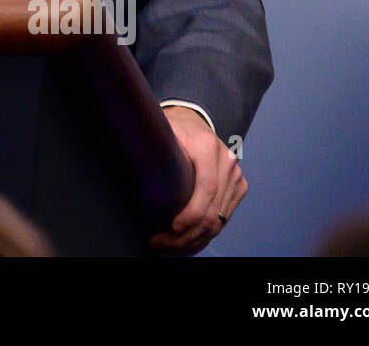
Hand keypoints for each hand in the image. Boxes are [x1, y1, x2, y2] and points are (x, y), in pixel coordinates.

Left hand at [150, 105, 246, 255]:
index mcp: (207, 146)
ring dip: (194, 240)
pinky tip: (186, 243)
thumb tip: (129, 156)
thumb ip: (153, 142)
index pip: (206, 188)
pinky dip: (204, 235)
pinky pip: (223, 219)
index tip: (171, 228)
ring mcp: (236, 176)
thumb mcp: (162, 129)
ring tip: (168, 248)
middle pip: (212, 211)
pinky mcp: (238, 188)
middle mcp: (228, 162)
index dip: (191, 213)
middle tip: (159, 243)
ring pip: (219, 221)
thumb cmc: (172, 127)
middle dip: (186, 235)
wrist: (194, 121)